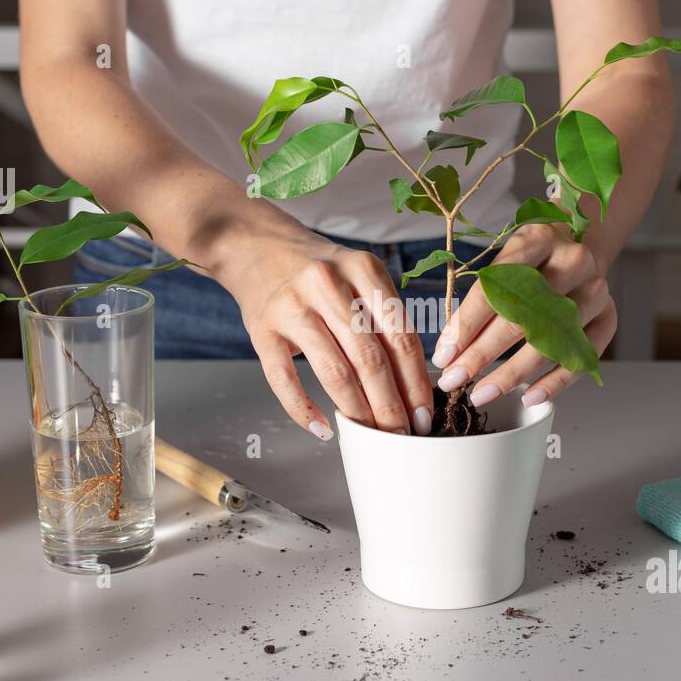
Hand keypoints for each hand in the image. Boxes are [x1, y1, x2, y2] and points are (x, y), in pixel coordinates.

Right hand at [215, 222, 433, 438]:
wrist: (256, 245)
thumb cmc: (319, 271)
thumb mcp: (359, 276)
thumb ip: (385, 318)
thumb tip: (411, 384)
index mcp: (363, 270)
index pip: (401, 337)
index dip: (415, 383)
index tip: (424, 415)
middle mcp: (328, 285)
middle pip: (371, 359)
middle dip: (391, 406)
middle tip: (401, 435)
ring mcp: (292, 308)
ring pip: (334, 371)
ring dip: (358, 411)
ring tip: (371, 435)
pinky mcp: (261, 329)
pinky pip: (284, 379)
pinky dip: (304, 409)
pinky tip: (323, 429)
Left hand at [431, 223, 615, 406]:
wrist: (580, 244)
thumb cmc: (533, 259)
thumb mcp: (506, 261)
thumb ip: (481, 299)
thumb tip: (449, 350)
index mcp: (538, 240)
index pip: (496, 287)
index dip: (466, 325)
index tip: (443, 355)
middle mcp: (572, 261)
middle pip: (522, 317)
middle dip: (481, 354)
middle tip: (454, 379)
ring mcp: (595, 291)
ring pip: (550, 341)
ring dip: (512, 374)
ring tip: (482, 393)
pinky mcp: (608, 317)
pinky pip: (582, 357)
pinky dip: (556, 382)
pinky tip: (530, 397)